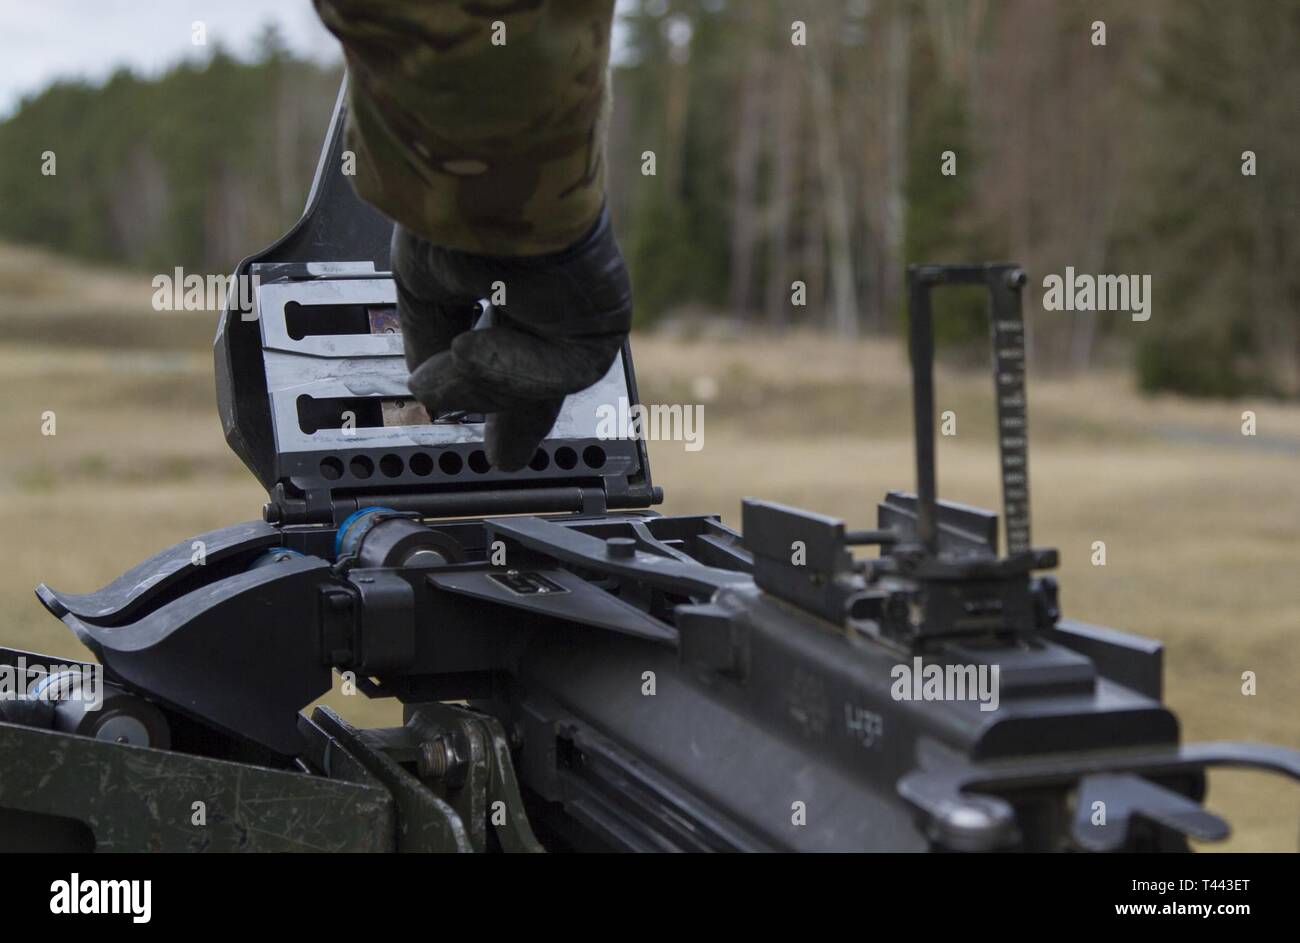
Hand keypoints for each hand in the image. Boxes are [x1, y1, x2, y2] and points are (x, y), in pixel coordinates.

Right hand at [391, 206, 631, 470]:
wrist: (484, 175)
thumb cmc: (453, 212)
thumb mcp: (425, 284)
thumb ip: (429, 339)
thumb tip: (426, 388)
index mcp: (507, 278)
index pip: (502, 346)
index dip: (489, 391)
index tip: (485, 432)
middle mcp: (548, 293)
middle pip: (539, 377)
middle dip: (520, 417)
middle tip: (505, 455)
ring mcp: (577, 305)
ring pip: (543, 381)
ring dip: (490, 382)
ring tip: (456, 357)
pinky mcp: (603, 315)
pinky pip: (564, 370)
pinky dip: (516, 367)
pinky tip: (476, 345)